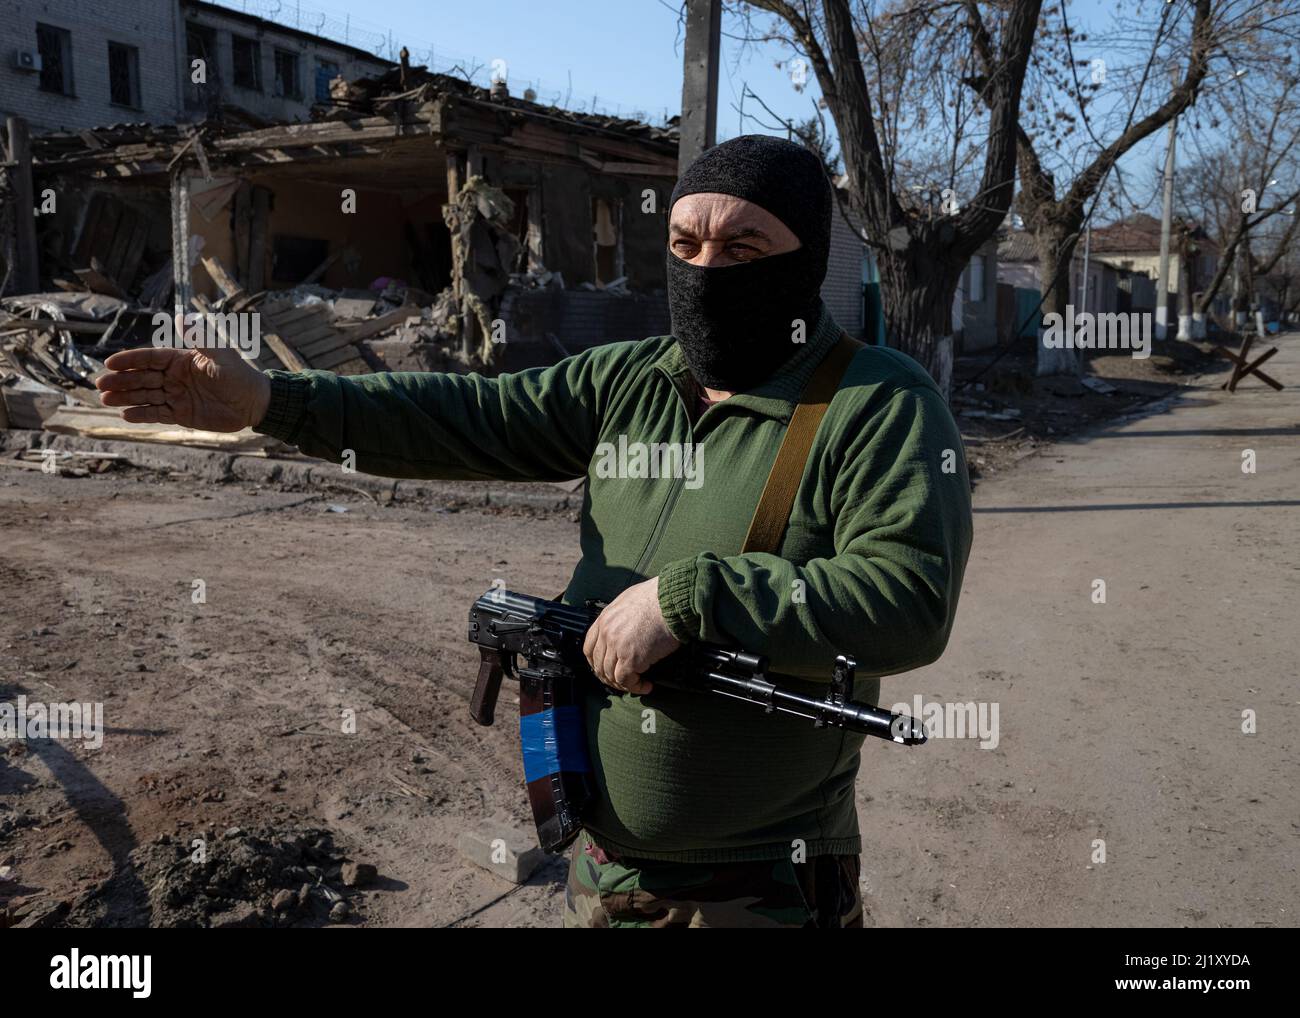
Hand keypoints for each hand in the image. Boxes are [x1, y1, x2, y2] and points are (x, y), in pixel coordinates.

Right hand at [95, 333, 270, 432]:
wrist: (254, 402)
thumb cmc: (239, 374)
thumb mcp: (220, 354)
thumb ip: (199, 338)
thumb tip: (181, 316)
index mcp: (180, 360)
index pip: (149, 358)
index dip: (130, 361)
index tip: (110, 363)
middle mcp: (174, 377)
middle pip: (142, 377)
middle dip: (121, 381)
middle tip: (100, 384)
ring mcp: (176, 396)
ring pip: (145, 395)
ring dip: (126, 397)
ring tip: (105, 400)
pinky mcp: (181, 414)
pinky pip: (157, 414)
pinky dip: (142, 414)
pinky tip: (126, 415)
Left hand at [582, 577, 681, 695]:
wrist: (671, 601)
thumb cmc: (657, 598)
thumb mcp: (629, 601)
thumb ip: (620, 617)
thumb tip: (625, 629)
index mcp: (604, 619)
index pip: (589, 647)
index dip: (596, 662)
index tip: (606, 669)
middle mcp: (606, 634)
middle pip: (599, 664)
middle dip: (610, 677)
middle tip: (624, 682)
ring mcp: (617, 646)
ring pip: (611, 675)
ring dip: (624, 684)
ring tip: (639, 684)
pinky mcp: (631, 659)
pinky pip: (626, 681)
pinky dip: (636, 687)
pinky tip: (646, 686)